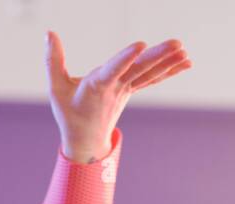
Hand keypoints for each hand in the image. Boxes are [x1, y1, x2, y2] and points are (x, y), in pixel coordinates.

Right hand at [45, 31, 192, 163]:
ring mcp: (125, 90)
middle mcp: (115, 88)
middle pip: (139, 69)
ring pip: (149, 73)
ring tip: (186, 51)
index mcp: (97, 86)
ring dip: (168, 62)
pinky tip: (185, 61)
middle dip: (159, 57)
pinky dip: (168, 70)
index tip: (140, 45)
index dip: (126, 57)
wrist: (85, 140)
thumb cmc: (69, 113)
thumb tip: (48, 32)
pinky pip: (152, 78)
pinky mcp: (130, 90)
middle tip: (178, 45)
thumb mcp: (55, 88)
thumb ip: (52, 60)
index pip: (113, 69)